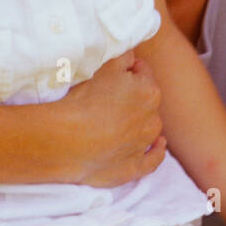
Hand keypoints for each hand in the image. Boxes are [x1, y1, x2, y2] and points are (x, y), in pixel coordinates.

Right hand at [51, 52, 166, 186]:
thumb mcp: (104, 66)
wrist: (68, 140)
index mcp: (149, 91)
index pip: (143, 72)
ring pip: (149, 128)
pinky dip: (155, 152)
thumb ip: (124, 57)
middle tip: (109, 98)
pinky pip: (153, 159)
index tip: (114, 74)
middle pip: (147, 101)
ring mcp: (144, 145)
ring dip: (140, 123)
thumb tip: (132, 57)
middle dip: (133, 97)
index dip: (128, 70)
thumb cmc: (84, 100)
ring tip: (119, 122)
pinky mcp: (134, 168)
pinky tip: (157, 146)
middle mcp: (152, 118)